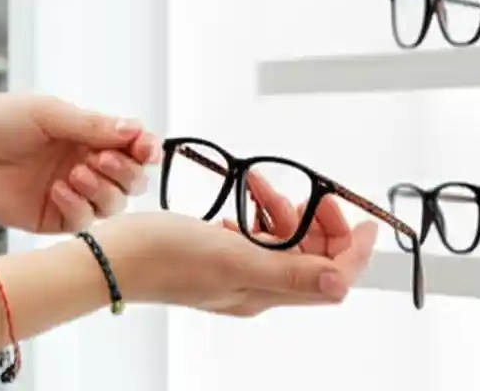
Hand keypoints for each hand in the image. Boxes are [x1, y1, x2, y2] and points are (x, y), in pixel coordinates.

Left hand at [0, 94, 160, 232]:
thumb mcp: (50, 114)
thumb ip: (94, 126)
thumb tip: (136, 130)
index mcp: (87, 136)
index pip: (133, 147)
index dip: (146, 149)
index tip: (146, 148)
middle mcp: (85, 165)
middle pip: (132, 180)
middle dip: (127, 171)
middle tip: (104, 159)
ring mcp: (71, 193)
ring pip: (114, 205)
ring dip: (104, 189)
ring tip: (75, 173)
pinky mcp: (52, 218)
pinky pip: (83, 222)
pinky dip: (78, 205)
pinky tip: (57, 189)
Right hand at [97, 208, 377, 316]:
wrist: (113, 256)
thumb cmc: (164, 258)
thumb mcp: (234, 258)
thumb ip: (290, 272)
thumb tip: (341, 286)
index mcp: (267, 292)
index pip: (334, 278)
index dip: (355, 250)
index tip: (365, 221)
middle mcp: (257, 287)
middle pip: (314, 258)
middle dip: (318, 222)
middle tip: (310, 194)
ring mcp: (238, 272)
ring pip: (284, 242)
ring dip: (284, 211)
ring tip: (261, 187)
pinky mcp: (219, 257)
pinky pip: (254, 236)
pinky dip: (256, 212)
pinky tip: (243, 199)